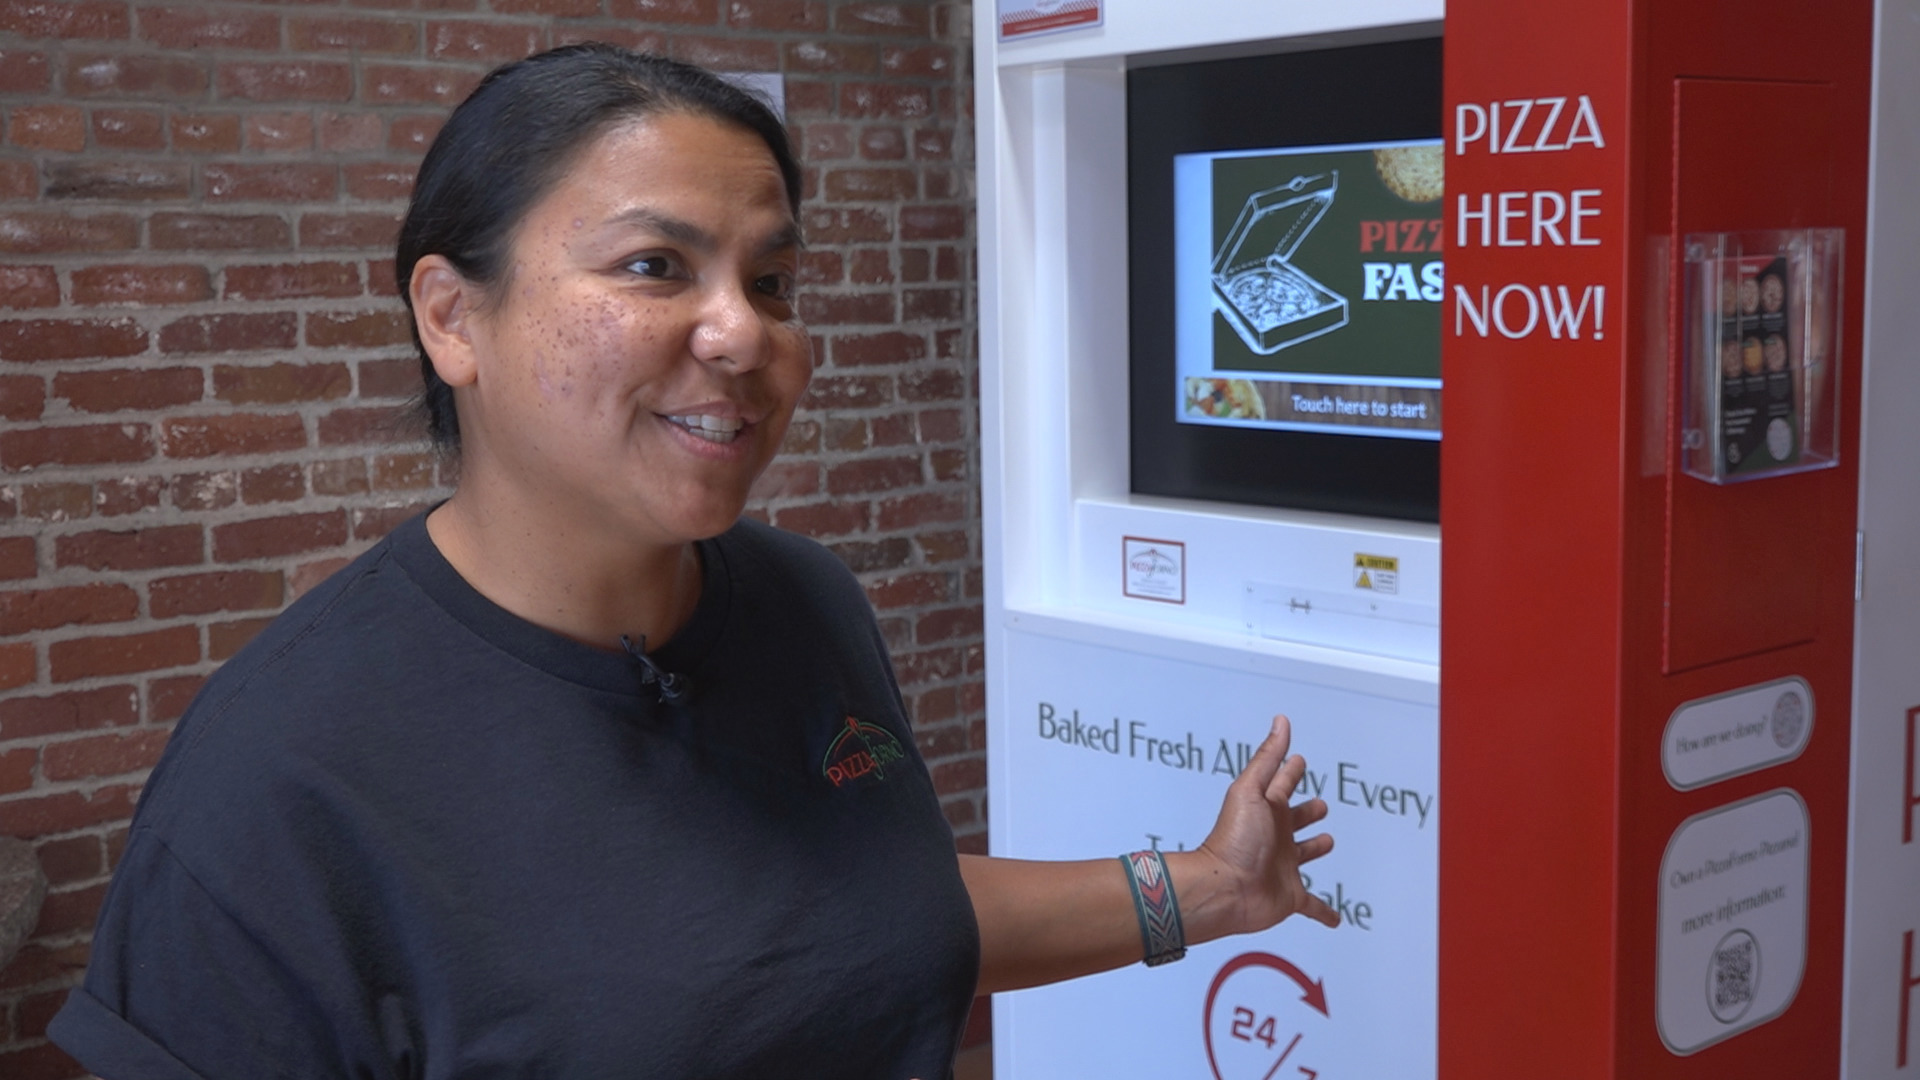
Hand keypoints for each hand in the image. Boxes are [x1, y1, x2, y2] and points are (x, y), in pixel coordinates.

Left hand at [1194, 714, 1337, 932]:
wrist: (1225, 888)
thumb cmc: (1233, 839)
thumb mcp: (1251, 790)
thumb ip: (1268, 758)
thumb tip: (1281, 721)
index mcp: (1266, 810)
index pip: (1281, 785)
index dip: (1291, 771)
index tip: (1298, 760)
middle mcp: (1275, 837)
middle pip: (1295, 820)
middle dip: (1307, 812)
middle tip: (1320, 805)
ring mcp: (1283, 867)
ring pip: (1304, 855)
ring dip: (1315, 849)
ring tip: (1328, 841)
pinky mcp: (1290, 896)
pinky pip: (1313, 906)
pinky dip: (1325, 912)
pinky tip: (1336, 918)